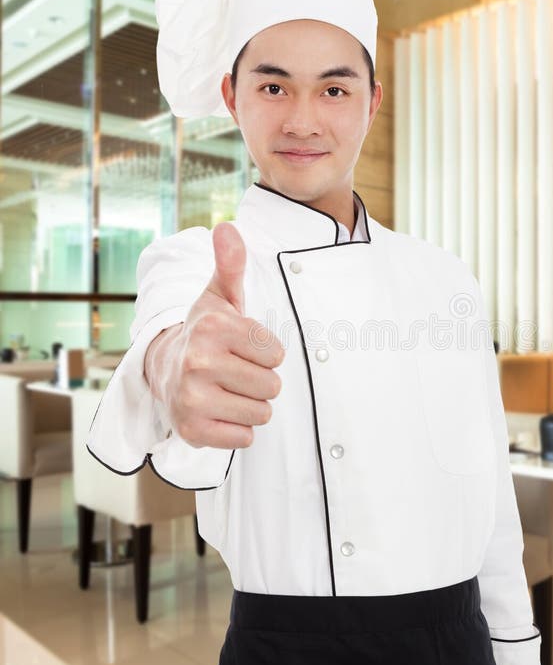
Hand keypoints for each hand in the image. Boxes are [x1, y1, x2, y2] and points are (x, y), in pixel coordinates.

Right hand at [145, 221, 284, 448]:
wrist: (165, 371)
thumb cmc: (205, 332)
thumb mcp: (219, 297)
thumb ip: (231, 264)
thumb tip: (228, 227)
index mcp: (212, 328)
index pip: (276, 353)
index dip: (266, 353)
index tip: (244, 348)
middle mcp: (198, 361)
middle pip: (272, 385)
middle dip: (261, 381)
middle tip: (236, 372)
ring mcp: (192, 398)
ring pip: (262, 412)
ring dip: (252, 405)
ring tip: (228, 390)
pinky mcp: (193, 430)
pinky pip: (245, 437)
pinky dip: (239, 429)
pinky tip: (220, 411)